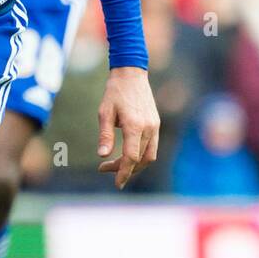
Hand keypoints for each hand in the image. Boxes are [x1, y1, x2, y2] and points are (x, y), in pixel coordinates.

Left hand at [97, 66, 159, 188]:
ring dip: (135, 165)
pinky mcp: (156, 124)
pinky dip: (141, 156)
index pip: (131, 158)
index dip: (123, 172)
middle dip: (125, 170)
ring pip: (149, 156)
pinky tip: (127, 155)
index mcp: (134, 125)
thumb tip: (102, 155)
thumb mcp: (104, 112)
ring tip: (117, 166)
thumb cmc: (114, 92)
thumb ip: (105, 135)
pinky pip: (152, 147)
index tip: (116, 183)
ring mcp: (155, 126)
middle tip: (105, 169)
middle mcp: (148, 128)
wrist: (131, 74)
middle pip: (140, 160)